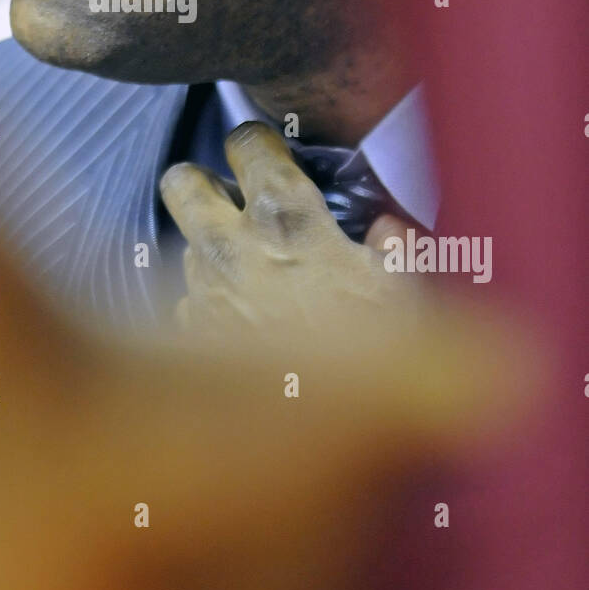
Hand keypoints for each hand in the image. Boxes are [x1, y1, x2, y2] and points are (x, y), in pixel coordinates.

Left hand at [160, 121, 418, 341]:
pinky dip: (207, 307)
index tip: (268, 156)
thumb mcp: (409, 298)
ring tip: (249, 273)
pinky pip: (187, 305)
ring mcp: (200, 293)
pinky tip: (238, 327)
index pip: (248, 142)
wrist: (313, 446)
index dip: (257, 145)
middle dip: (200, 183)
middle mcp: (230, 246)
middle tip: (229, 199)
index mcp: (286, 218)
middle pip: (181, 182)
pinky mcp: (186, 341)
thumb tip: (388, 230)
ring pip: (183, 244)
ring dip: (208, 250)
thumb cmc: (373, 362)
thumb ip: (396, 251)